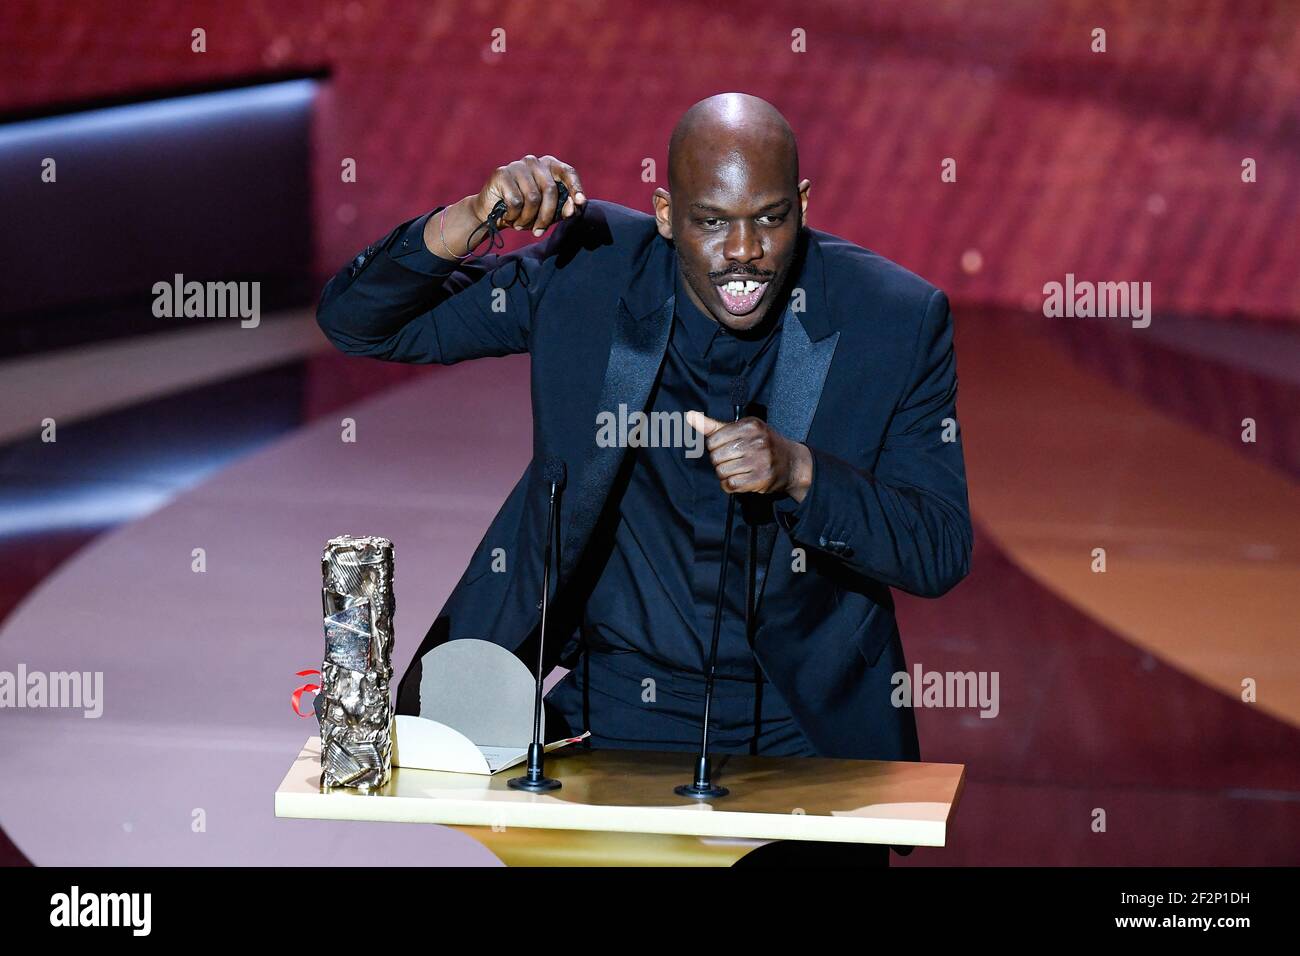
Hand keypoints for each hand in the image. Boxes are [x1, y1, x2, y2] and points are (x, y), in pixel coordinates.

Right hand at [426, 155, 584, 258]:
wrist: (491, 214)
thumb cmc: (524, 212)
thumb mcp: (548, 213)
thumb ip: (564, 209)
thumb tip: (574, 210)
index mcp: (549, 166)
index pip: (568, 172)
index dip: (576, 187)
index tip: (580, 203)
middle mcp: (534, 162)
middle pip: (550, 190)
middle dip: (547, 216)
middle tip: (539, 231)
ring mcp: (517, 166)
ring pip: (533, 198)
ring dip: (528, 218)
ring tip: (521, 224)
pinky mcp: (501, 174)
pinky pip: (516, 202)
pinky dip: (514, 216)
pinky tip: (509, 217)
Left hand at [686, 411, 813, 501]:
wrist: (792, 463)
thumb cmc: (762, 443)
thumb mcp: (742, 429)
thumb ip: (714, 426)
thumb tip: (690, 416)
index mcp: (749, 426)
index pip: (712, 441)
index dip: (716, 448)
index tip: (728, 448)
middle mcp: (756, 442)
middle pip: (715, 458)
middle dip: (720, 462)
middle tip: (734, 460)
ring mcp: (759, 461)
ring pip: (722, 472)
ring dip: (726, 474)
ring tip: (739, 470)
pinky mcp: (761, 479)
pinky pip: (730, 485)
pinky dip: (731, 485)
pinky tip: (740, 480)